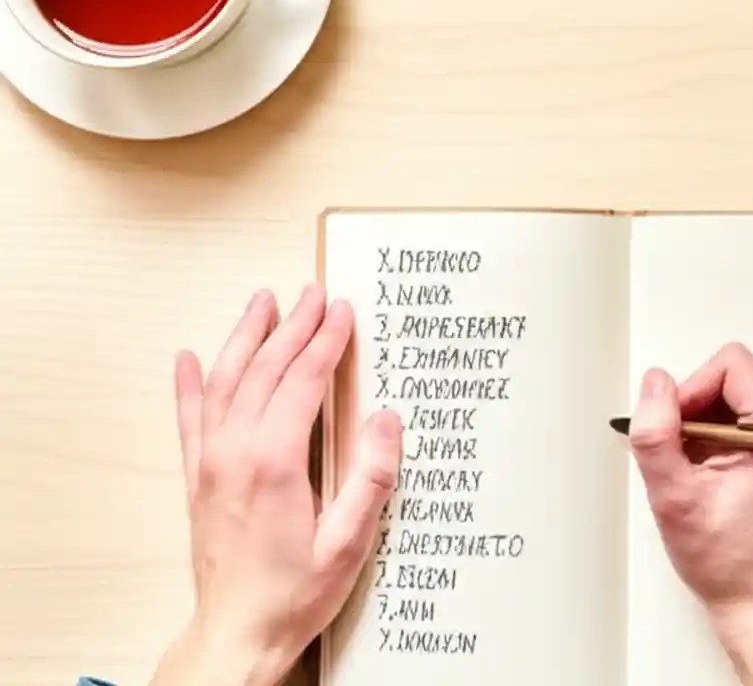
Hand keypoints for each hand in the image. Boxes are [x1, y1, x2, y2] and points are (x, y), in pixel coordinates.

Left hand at [149, 285, 401, 685]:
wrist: (236, 633)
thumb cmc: (293, 594)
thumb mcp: (349, 543)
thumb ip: (370, 478)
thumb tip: (386, 421)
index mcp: (273, 464)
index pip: (301, 382)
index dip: (325, 342)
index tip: (342, 312)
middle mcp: (234, 454)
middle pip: (264, 370)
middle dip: (292, 327)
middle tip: (314, 295)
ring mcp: (210, 464)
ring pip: (225, 382)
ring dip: (245, 338)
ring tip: (262, 303)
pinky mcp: (198, 479)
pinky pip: (190, 419)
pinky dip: (190, 384)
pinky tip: (190, 359)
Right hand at [628, 343, 752, 685]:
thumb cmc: (728, 561)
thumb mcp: (675, 496)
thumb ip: (657, 433)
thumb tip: (654, 384)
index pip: (732, 367)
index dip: (690, 390)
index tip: (674, 430)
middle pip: (735, 381)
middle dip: (695, 411)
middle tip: (680, 455)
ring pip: (737, 401)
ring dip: (704, 427)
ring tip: (695, 471)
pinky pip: (745, 423)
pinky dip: (717, 440)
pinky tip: (709, 475)